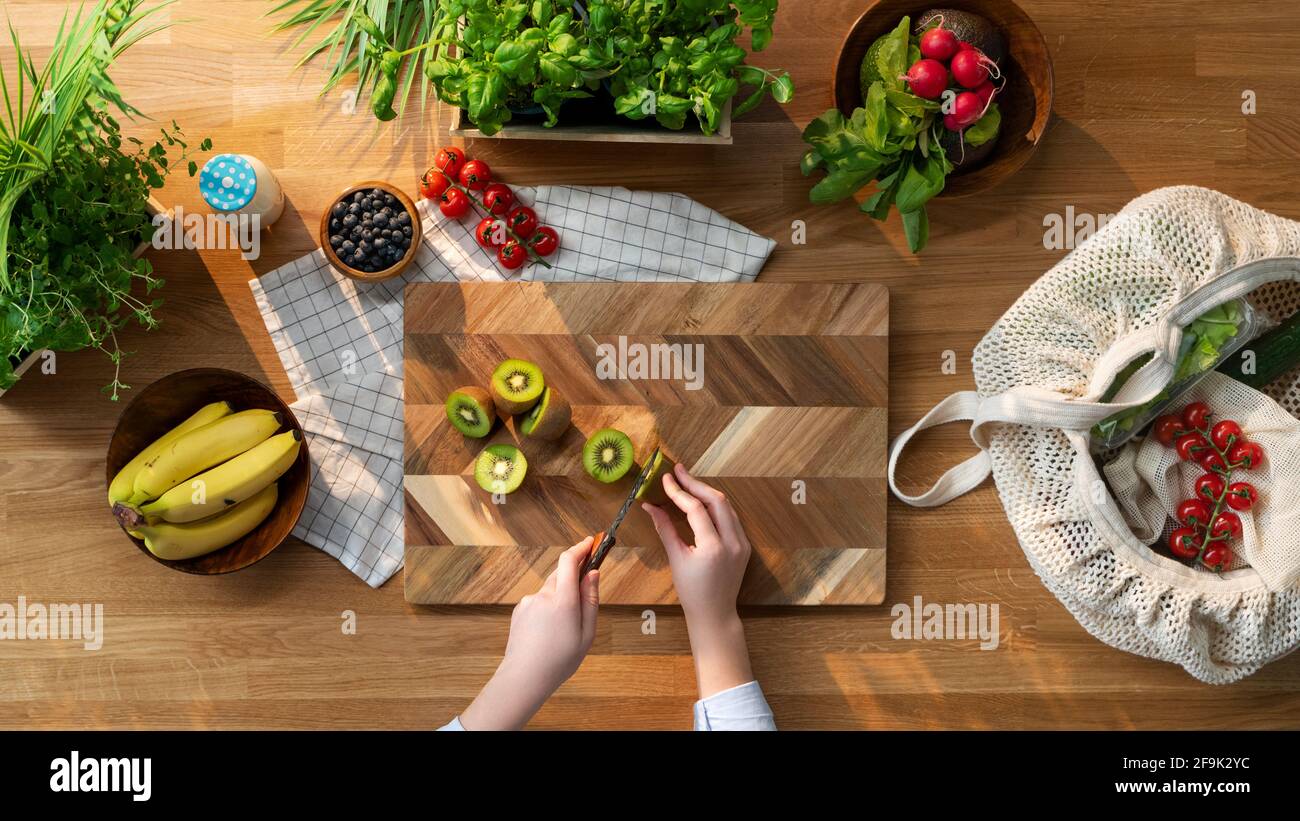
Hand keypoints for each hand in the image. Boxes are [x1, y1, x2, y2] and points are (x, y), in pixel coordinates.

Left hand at [459, 538, 598, 729]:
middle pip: (561, 573)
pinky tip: (549, 632)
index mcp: (562, 601)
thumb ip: (590, 600)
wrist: (524, 678)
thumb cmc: (559, 660)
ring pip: (550, 589)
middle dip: (574, 577)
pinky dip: (548, 609)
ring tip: (564, 628)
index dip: (581, 548)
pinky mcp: (519, 610)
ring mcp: (528, 602)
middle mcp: (543, 596)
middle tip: (586, 593)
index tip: (592, 542)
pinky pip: (539, 601)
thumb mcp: (586, 633)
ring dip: (560, 597)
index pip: (569, 561)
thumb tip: (593, 573)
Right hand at [643, 464, 754, 698]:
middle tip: (677, 471)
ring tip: (687, 482)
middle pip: (716, 500)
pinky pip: (731, 517)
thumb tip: (649, 505)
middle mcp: (732, 542)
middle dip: (695, 483)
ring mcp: (742, 543)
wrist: (715, 613)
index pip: (696, 509)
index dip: (679, 491)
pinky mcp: (744, 545)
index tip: (665, 478)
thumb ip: (665, 529)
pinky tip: (701, 500)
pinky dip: (715, 505)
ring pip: (726, 506)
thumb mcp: (676, 559)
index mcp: (713, 548)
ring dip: (706, 492)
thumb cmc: (692, 591)